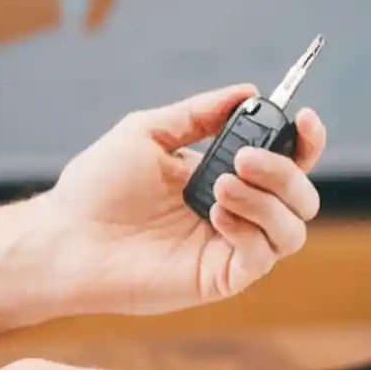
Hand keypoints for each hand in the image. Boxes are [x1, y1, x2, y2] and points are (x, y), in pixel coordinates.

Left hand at [37, 84, 326, 314]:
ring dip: (267, 200)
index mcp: (226, 176)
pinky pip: (262, 257)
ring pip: (293, 229)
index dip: (306, 141)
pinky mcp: (220, 278)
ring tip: (219, 187)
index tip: (304, 117)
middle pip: (302, 195)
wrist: (65, 238)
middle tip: (242, 158)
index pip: (287, 160)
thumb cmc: (97, 187)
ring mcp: (231, 247)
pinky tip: (214, 214)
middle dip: (284, 170)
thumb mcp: (148, 132)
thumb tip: (248, 90)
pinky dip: (249, 230)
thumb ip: (199, 112)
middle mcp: (238, 213)